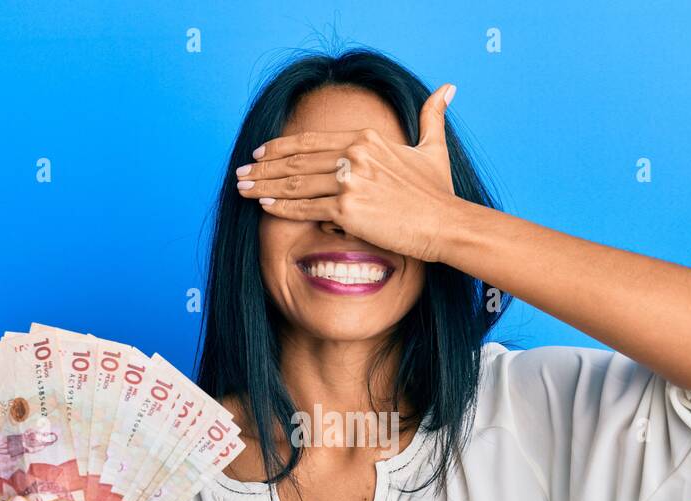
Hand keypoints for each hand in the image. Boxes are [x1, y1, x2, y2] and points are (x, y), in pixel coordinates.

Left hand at [235, 83, 458, 261]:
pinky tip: (264, 207)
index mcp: (367, 138)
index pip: (311, 141)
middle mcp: (355, 154)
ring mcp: (349, 182)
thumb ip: (433, 117)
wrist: (446, 224)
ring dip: (264, 186)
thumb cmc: (439, 193)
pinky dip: (281, 208)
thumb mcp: (434, 148)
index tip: (261, 152)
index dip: (281, 147)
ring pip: (296, 184)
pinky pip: (305, 209)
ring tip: (243, 189)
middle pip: (297, 161)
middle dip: (264, 167)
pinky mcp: (348, 209)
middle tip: (241, 172)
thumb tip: (448, 88)